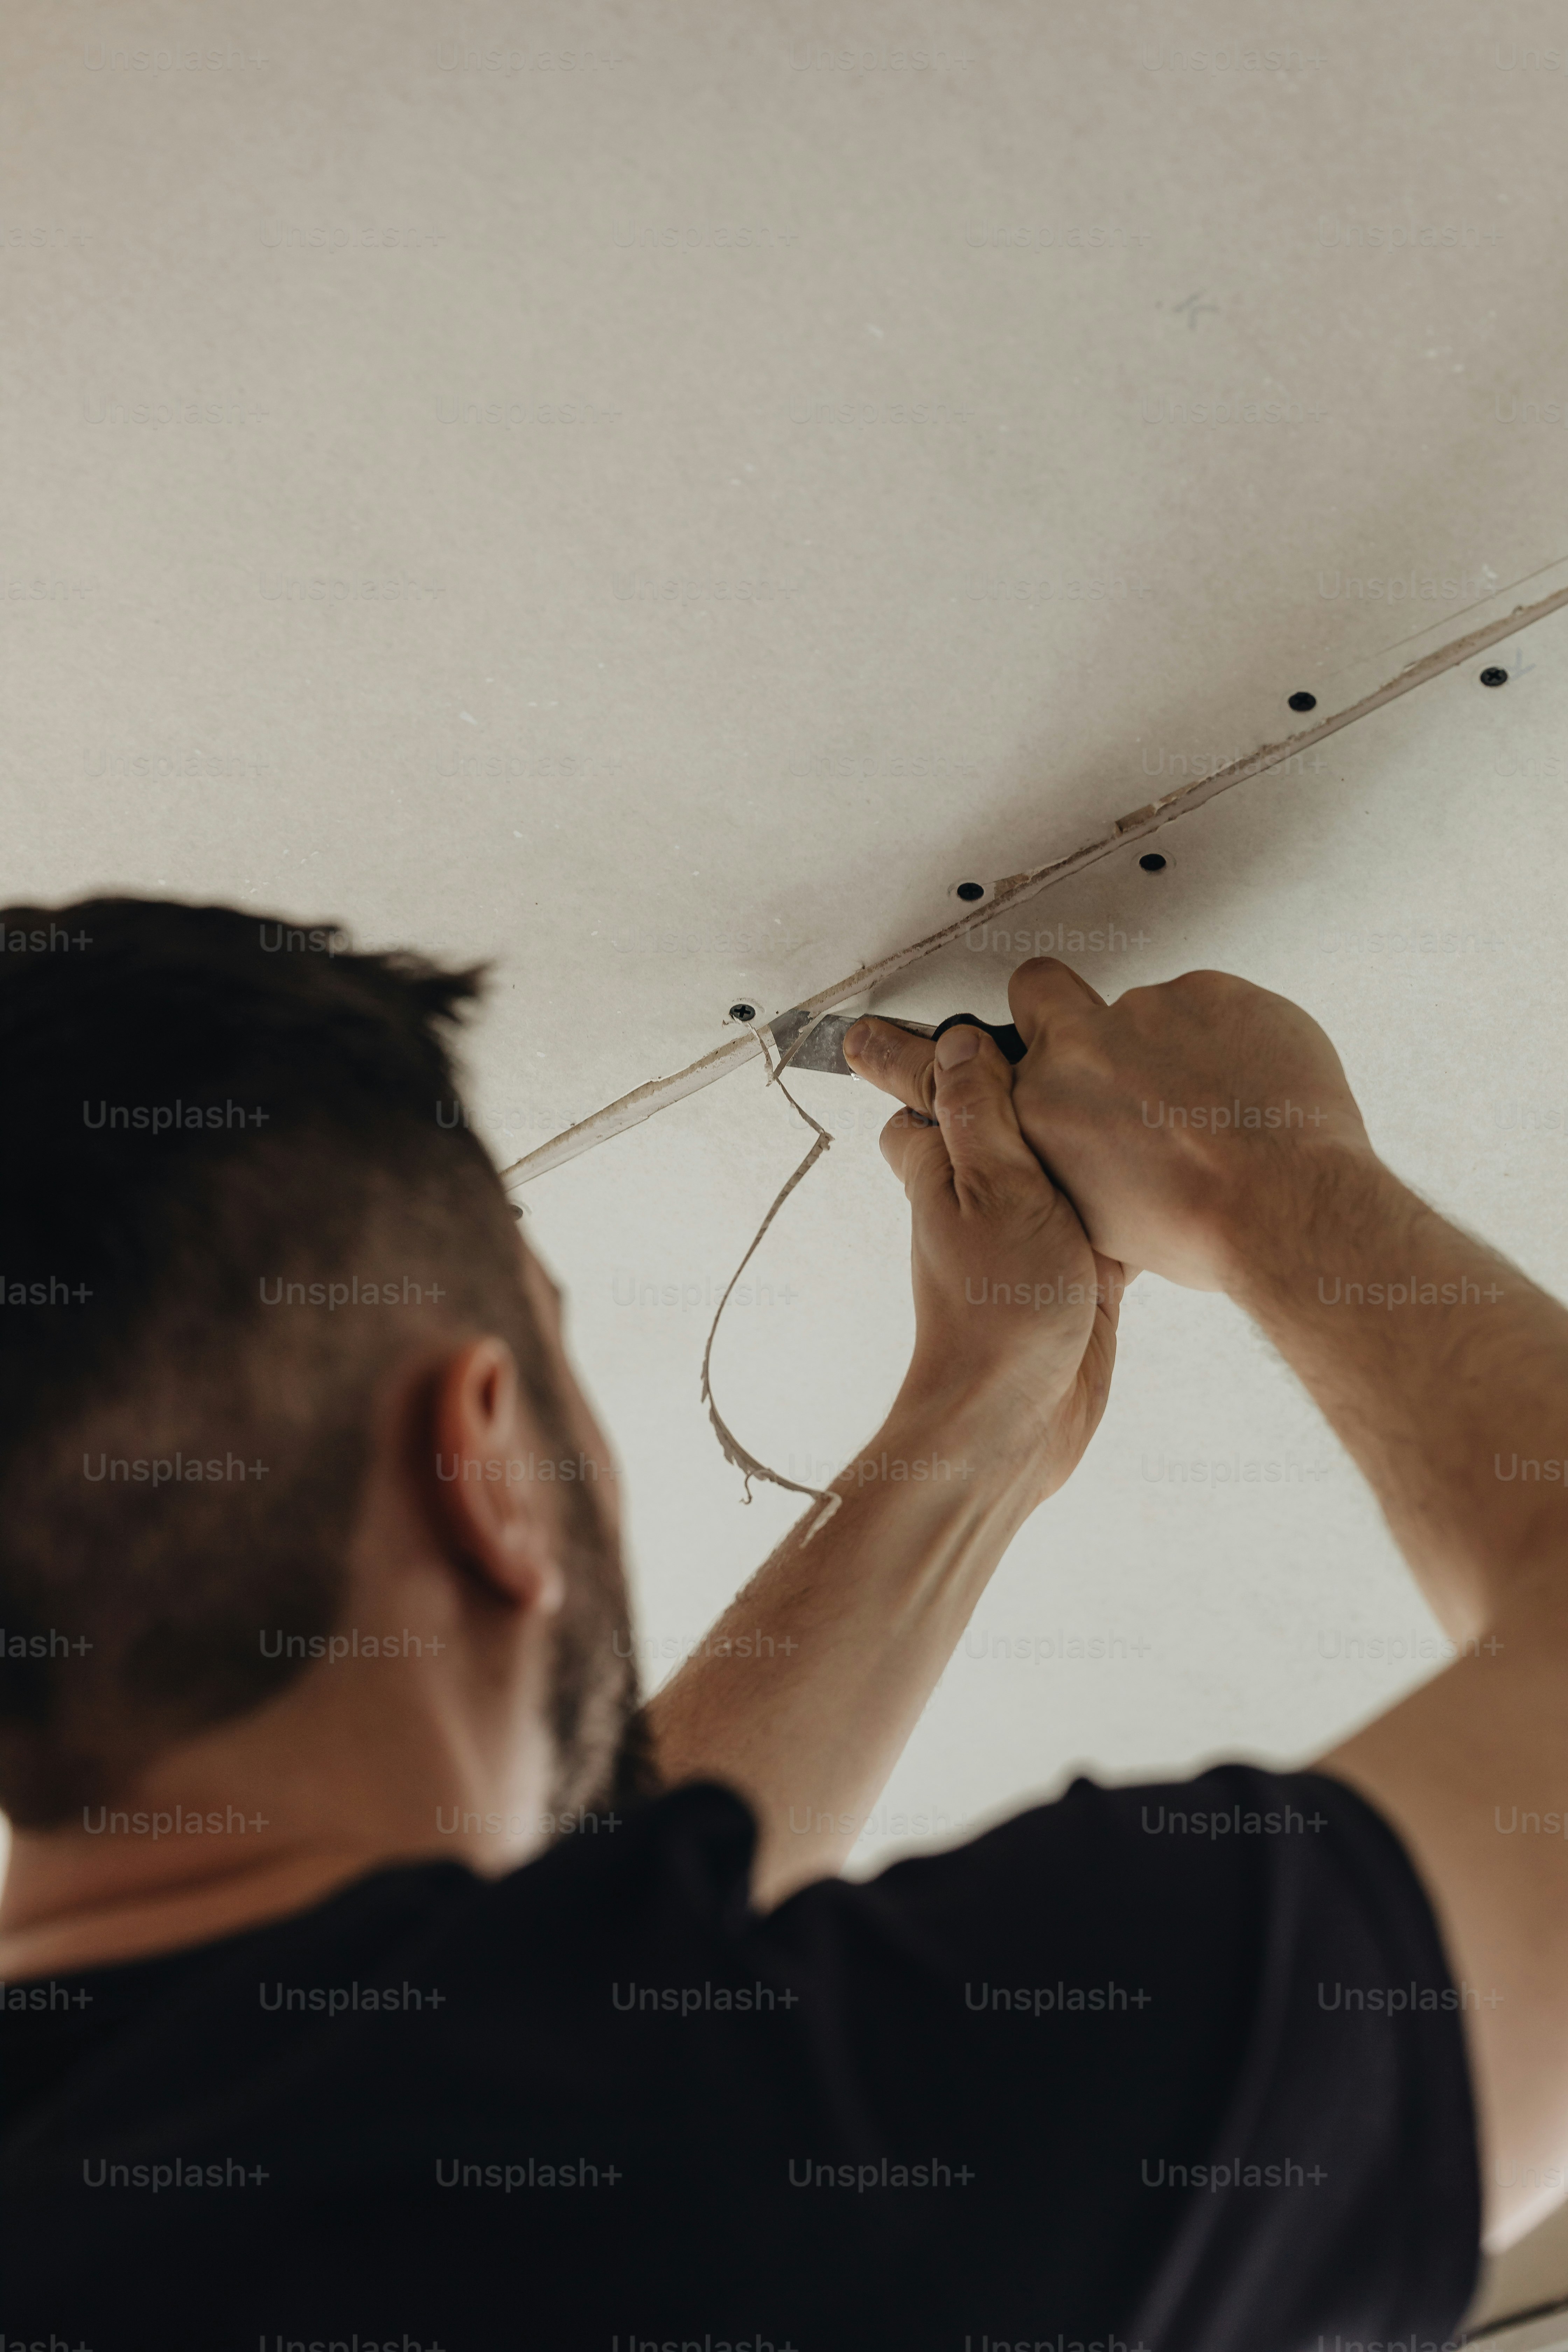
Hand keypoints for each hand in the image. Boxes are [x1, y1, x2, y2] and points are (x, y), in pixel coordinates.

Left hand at [844, 1016, 1126, 1494]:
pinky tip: (1166, 1182)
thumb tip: (959, 1042)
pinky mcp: (1076, 1272)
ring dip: (1089, 1143)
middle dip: (1037, 1092)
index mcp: (944, 1169)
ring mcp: (1030, 1234)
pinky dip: (1126, 1200)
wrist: (1020, 1420)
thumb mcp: (993, 1188)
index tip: (994, 1022)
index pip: (931, 1090)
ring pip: (1059, 1166)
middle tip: (1083, 1056)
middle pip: (1005, 1121)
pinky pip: (1102, 1218)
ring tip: (1137, 1100)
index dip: (957, 1055)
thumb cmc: (995, 1317)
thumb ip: (981, 1113)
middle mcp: (982, 1197)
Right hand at [1004, 958, 1375, 1290]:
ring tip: (1222, 1099)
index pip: (1011, 1048)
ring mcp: (1149, 1010)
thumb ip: (1071, 1155)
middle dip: (1064, 1005)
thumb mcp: (1097, 1218)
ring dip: (1177, 1041)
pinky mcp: (1214, 991)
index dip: (1035, 1047)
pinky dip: (1233, 1035)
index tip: (1061, 1057)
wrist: (1283, 1208)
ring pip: (1152, 1008)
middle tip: (1116, 1047)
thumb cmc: (1201, 1226)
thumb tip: (1084, 1143)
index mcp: (1042, 1104)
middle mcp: (1083, 1046)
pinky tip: (1255, 1085)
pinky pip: (1216, 1004)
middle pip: (1044, 987)